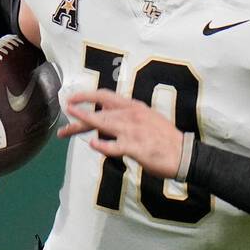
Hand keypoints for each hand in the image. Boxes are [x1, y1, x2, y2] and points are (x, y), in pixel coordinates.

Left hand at [58, 88, 183, 179]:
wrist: (183, 153)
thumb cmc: (165, 139)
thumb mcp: (147, 119)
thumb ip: (128, 117)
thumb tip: (109, 118)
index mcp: (134, 107)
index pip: (106, 97)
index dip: (87, 96)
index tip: (72, 99)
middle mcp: (132, 115)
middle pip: (100, 111)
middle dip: (80, 112)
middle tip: (65, 111)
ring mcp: (133, 131)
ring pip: (104, 124)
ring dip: (85, 123)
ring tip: (68, 126)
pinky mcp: (136, 147)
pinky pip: (116, 146)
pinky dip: (104, 146)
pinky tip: (93, 145)